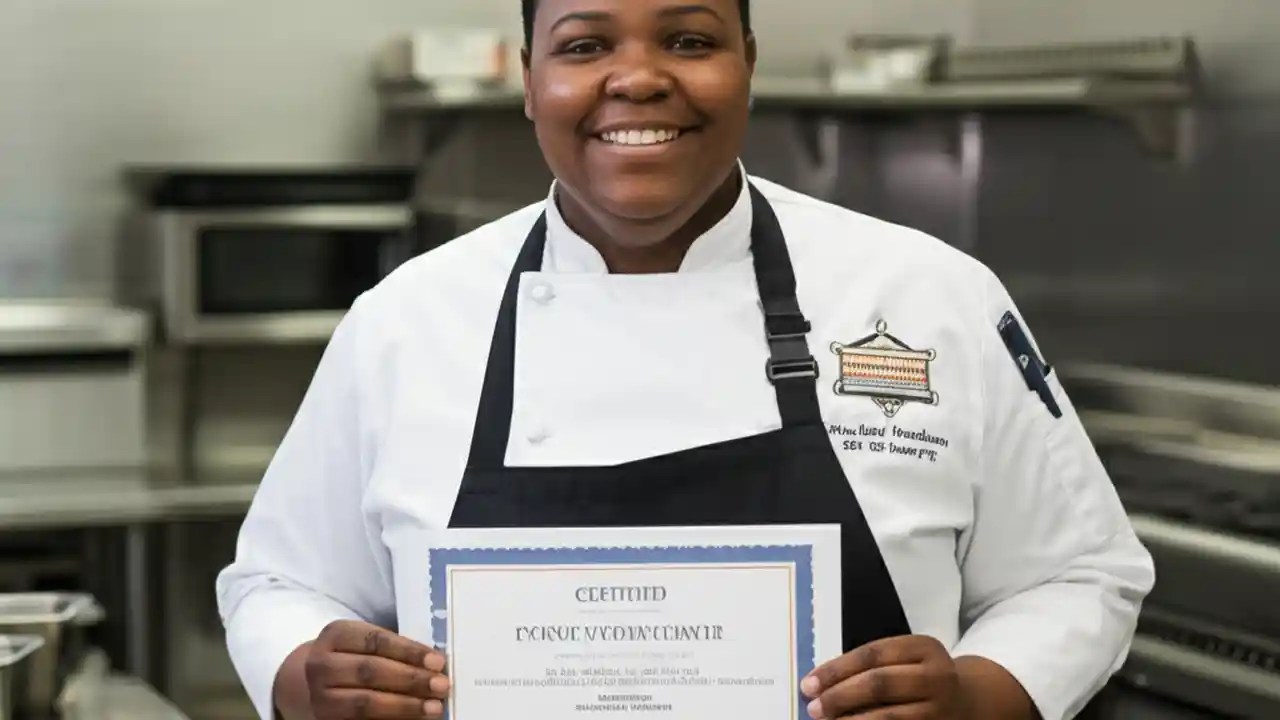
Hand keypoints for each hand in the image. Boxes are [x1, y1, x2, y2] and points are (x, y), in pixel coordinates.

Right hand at [304, 620, 449, 718]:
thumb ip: (394, 650)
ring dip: (404, 706)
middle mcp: (321, 665)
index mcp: (336, 635)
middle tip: (441, 685)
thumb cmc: (353, 657)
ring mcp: (320, 697)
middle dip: (410, 679)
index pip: (375, 641)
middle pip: (370, 671)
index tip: (438, 662)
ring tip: (433, 707)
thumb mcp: (364, 643)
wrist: (315, 683)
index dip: (408, 652)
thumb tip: (435, 665)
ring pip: (364, 703)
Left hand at [800, 635, 966, 719]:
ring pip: (889, 716)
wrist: (969, 702)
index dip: (837, 669)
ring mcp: (941, 708)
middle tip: (814, 707)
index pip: (872, 654)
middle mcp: (937, 676)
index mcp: (924, 647)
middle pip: (880, 684)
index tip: (809, 683)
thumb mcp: (906, 659)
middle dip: (840, 696)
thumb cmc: (921, 676)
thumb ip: (871, 665)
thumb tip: (820, 683)